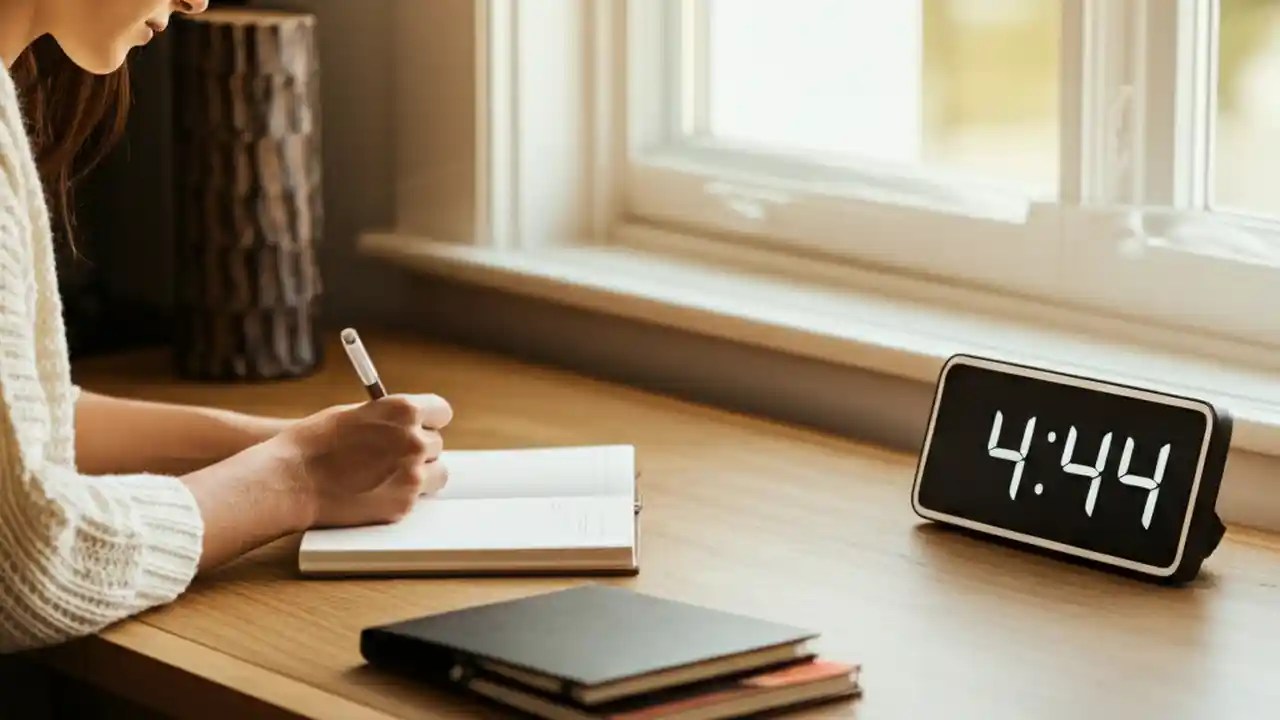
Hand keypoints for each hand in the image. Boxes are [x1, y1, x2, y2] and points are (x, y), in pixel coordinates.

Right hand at [270, 394, 452, 527]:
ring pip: (436, 472)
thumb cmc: (315, 443)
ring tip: (386, 474)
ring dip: (418, 473)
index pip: (442, 411)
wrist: (291, 481)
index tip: (421, 426)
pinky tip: (375, 491)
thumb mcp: (355, 412)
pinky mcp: (403, 504)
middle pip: (436, 443)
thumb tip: (408, 423)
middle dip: (417, 448)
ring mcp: (412, 476)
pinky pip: (417, 497)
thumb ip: (389, 417)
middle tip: (391, 455)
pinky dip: (401, 495)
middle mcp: (414, 441)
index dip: (430, 419)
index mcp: (404, 411)